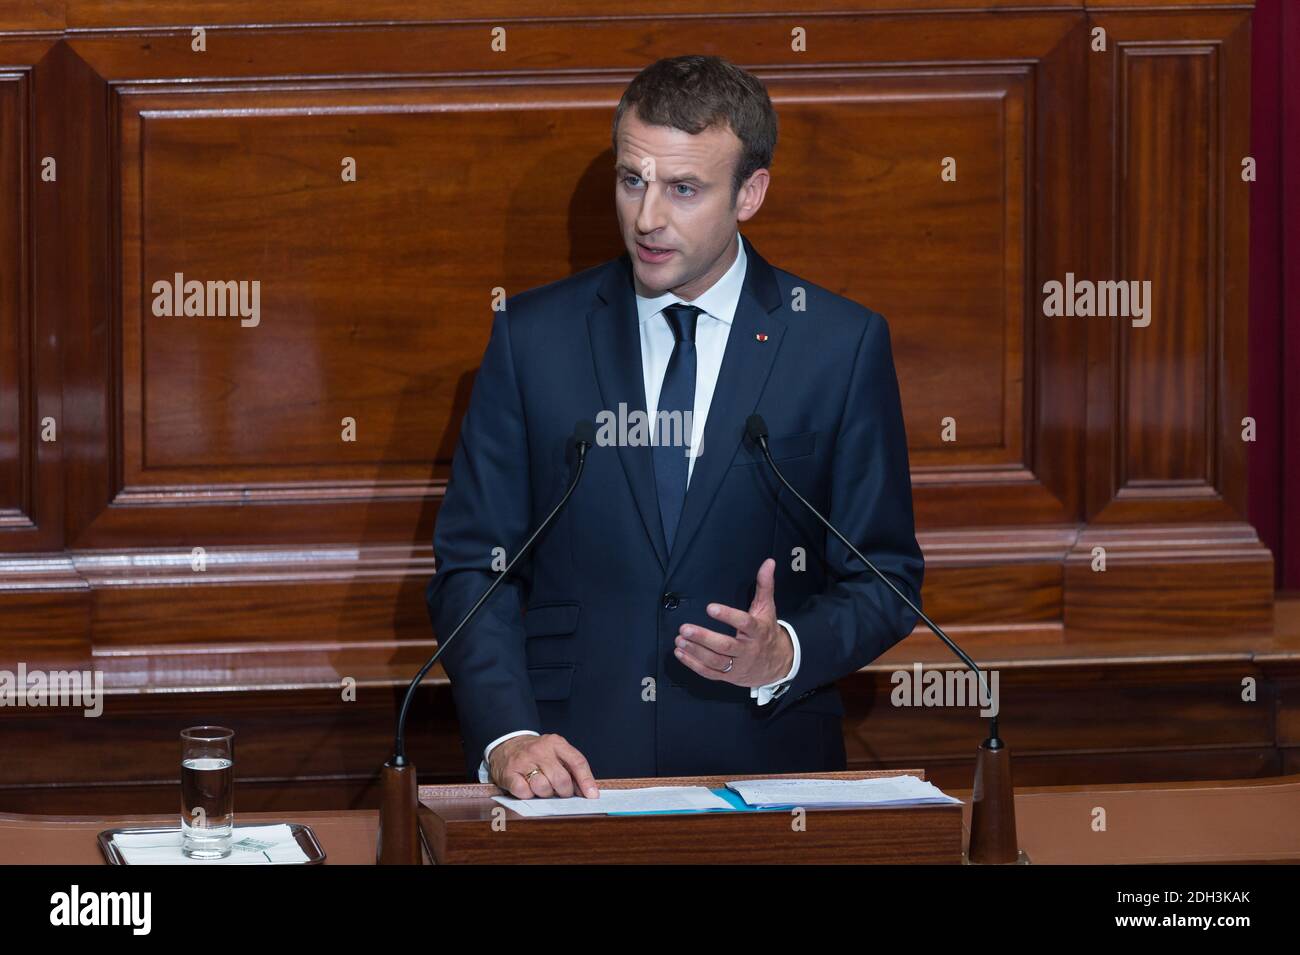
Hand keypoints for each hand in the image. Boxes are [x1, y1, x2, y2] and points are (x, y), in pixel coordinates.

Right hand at [489, 733, 597, 798]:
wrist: (506, 745)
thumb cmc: (537, 754)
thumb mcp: (555, 753)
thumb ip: (571, 769)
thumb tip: (588, 792)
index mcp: (556, 743)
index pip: (577, 762)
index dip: (587, 781)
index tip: (592, 796)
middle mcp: (540, 750)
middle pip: (561, 779)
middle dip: (564, 792)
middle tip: (561, 792)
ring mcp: (523, 761)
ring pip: (543, 787)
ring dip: (545, 794)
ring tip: (543, 788)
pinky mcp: (509, 773)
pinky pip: (524, 792)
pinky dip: (528, 795)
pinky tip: (528, 788)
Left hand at [674, 558, 793, 687]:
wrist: (777, 664)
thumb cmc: (767, 632)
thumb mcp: (767, 608)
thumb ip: (765, 585)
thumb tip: (768, 563)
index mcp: (757, 632)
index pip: (744, 623)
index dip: (728, 616)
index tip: (710, 608)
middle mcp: (748, 650)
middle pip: (726, 646)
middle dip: (704, 638)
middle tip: (685, 628)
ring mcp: (738, 665)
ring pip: (716, 661)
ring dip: (696, 651)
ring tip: (679, 640)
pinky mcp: (729, 676)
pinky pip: (710, 673)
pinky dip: (694, 664)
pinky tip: (681, 653)